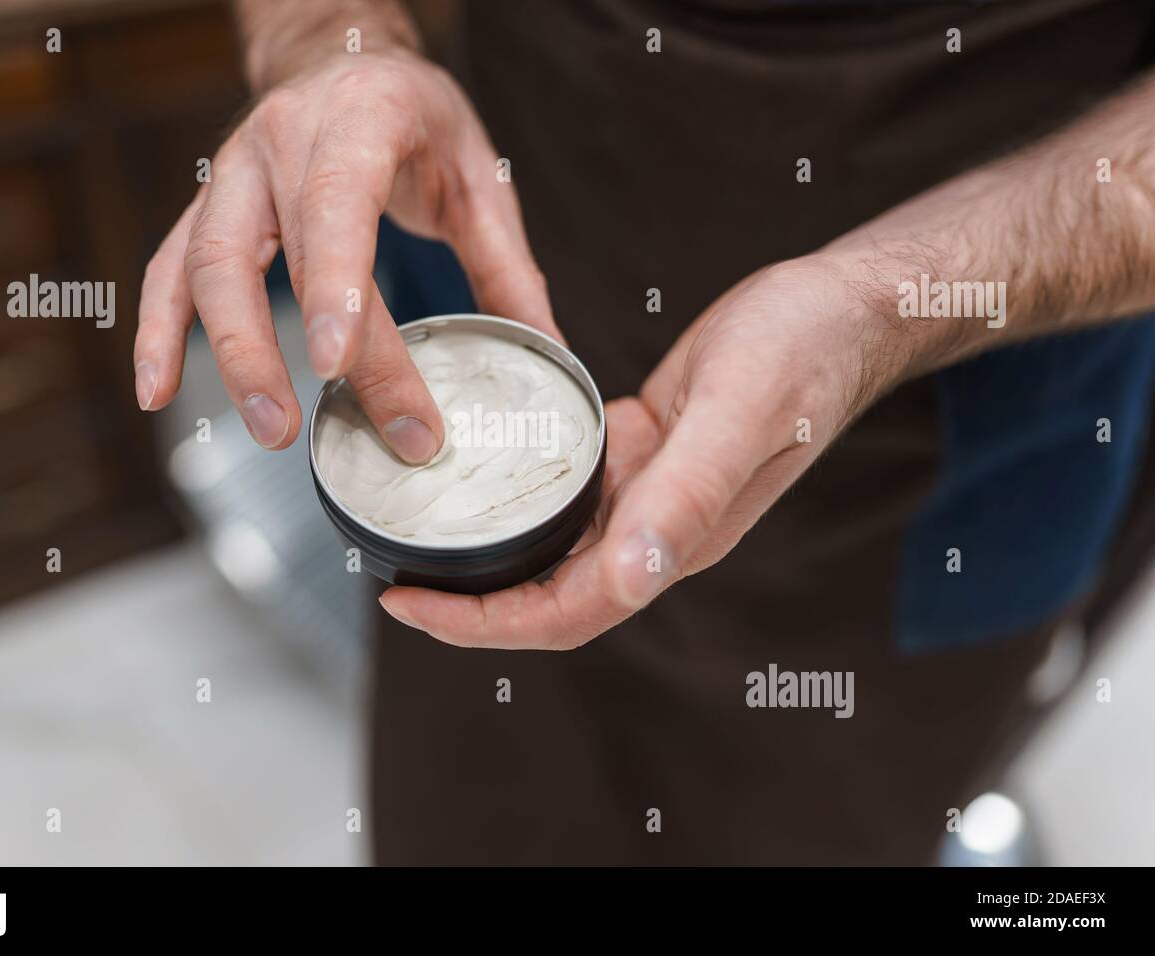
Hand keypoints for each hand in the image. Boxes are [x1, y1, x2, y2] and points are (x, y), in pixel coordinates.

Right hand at [134, 48, 553, 461]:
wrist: (344, 59)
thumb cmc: (413, 115)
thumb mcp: (477, 174)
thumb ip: (506, 264)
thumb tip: (545, 350)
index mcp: (361, 119)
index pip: (338, 203)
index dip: (335, 287)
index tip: (340, 369)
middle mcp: (283, 140)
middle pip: (273, 255)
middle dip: (288, 350)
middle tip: (312, 432)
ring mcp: (234, 173)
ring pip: (206, 264)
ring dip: (229, 354)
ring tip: (268, 429)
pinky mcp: (209, 206)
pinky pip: (169, 268)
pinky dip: (160, 330)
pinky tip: (158, 389)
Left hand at [378, 255, 923, 647]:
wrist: (838, 309)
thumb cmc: (801, 354)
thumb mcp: (737, 413)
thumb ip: (687, 495)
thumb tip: (635, 577)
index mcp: (676, 538)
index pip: (568, 611)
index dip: (485, 624)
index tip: (409, 607)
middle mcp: (656, 529)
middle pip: (551, 597)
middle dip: (470, 606)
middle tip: (392, 582)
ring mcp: (648, 494)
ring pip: (555, 551)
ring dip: (487, 557)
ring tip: (414, 537)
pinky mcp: (641, 454)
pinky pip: (569, 495)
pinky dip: (516, 498)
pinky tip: (474, 475)